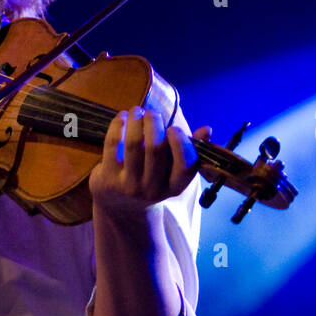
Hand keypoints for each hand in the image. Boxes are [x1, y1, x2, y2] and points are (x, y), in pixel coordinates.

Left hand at [88, 105, 211, 216]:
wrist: (120, 205)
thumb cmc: (152, 177)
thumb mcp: (172, 170)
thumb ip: (190, 149)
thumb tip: (207, 130)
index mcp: (174, 187)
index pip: (185, 166)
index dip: (181, 143)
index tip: (173, 128)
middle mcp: (152, 190)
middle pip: (155, 149)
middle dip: (154, 123)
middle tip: (152, 113)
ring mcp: (129, 186)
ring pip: (134, 144)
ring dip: (136, 120)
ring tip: (137, 110)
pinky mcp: (108, 179)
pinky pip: (113, 145)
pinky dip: (119, 126)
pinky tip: (123, 117)